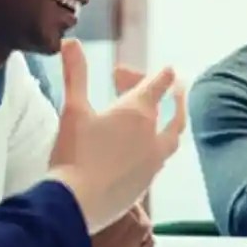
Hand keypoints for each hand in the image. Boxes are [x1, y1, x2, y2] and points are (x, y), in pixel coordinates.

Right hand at [48, 39, 186, 233]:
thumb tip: (70, 42)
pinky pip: (159, 161)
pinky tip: (147, 152)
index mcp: (138, 113)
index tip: (169, 70)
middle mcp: (153, 136)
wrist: (76, 205)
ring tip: (171, 118)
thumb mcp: (72, 110)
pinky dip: (156, 149)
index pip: (158, 85)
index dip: (161, 75)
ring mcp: (153, 162)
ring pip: (171, 138)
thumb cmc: (73, 154)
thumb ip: (75, 74)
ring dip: (171, 124)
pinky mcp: (146, 184)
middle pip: (174, 112)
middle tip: (176, 88)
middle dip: (174, 97)